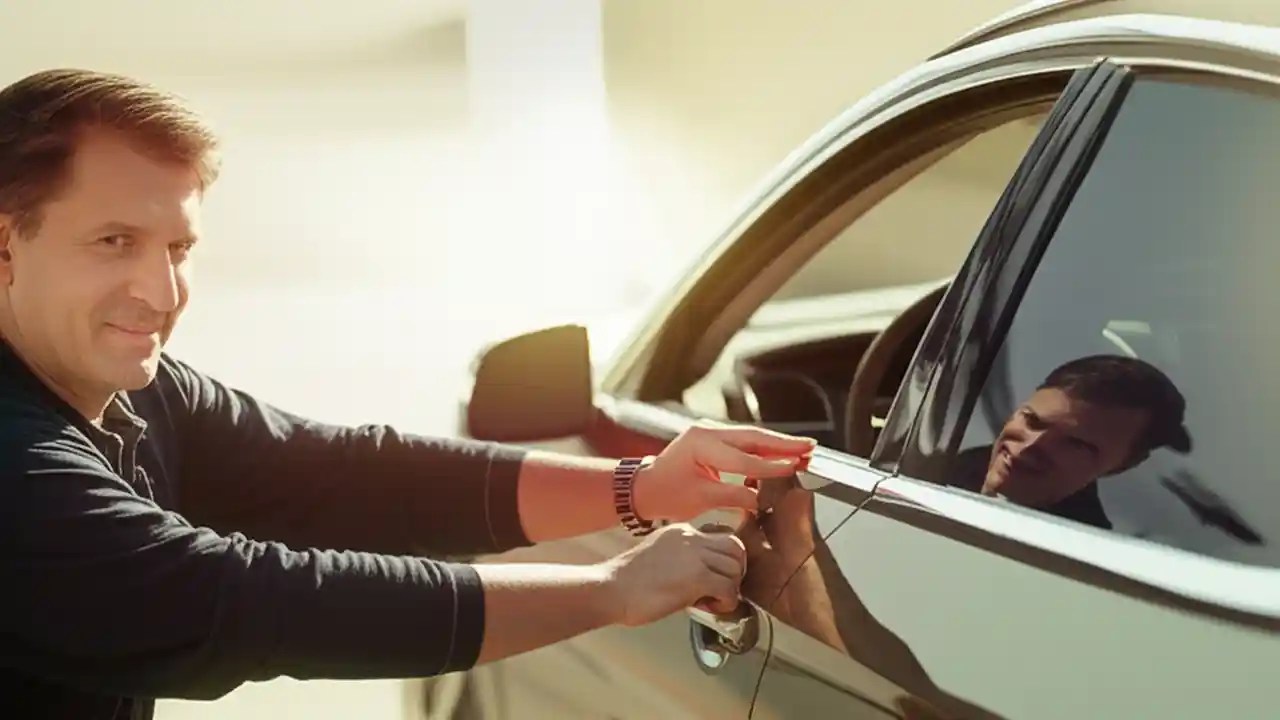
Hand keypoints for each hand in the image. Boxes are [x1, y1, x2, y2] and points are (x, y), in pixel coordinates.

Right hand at [601, 523, 747, 626]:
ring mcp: (695, 556)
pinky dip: (726, 602)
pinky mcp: (697, 578)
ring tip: (712, 600)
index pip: (720, 536)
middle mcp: (691, 537)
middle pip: (736, 547)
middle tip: (720, 589)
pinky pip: (729, 588)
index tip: (713, 577)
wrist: (611, 589)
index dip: (722, 560)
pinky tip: (709, 608)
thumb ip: (682, 558)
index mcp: (681, 530)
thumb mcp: (659, 554)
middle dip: (735, 571)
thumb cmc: (628, 581)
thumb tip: (702, 575)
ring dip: (731, 587)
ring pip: (736, 567)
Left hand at [632, 422, 815, 522]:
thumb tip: (760, 499)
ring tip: (804, 450)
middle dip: (783, 444)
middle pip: (753, 438)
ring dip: (778, 445)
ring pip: (752, 438)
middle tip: (810, 448)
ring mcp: (711, 432)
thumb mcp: (699, 499)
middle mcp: (707, 431)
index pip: (743, 457)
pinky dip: (765, 448)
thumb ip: (732, 496)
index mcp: (701, 444)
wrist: (644, 487)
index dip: (771, 465)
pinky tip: (783, 454)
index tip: (795, 467)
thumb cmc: (666, 494)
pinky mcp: (714, 439)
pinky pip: (744, 442)